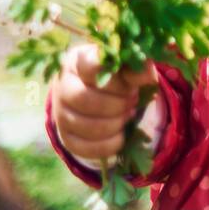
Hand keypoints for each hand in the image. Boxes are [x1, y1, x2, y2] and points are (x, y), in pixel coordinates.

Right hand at [50, 45, 157, 163]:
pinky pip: (87, 148)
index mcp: (77, 61)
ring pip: (86, 125)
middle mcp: (62, 86)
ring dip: (116, 123)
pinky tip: (120, 134)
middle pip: (84, 99)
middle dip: (117, 103)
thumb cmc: (113, 77)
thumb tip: (148, 72)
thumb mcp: (125, 68)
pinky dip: (110, 144)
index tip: (130, 84)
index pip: (90, 67)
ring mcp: (61, 113)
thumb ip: (136, 69)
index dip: (114, 80)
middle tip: (132, 100)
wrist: (98, 95)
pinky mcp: (66, 137)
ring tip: (127, 114)